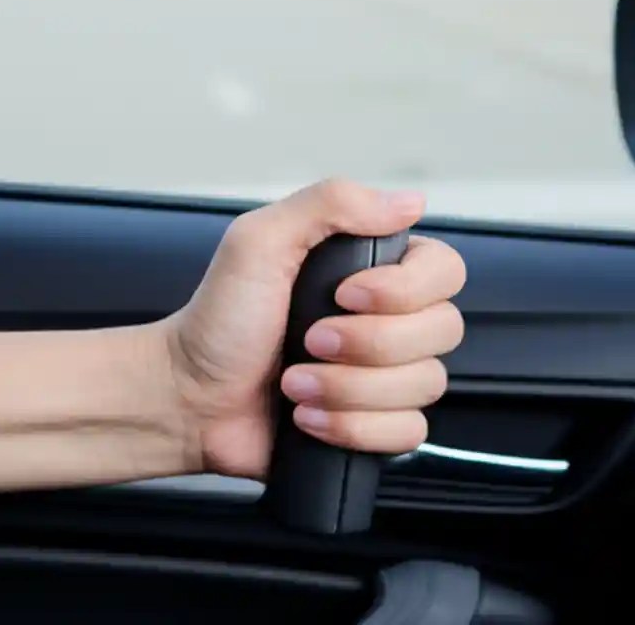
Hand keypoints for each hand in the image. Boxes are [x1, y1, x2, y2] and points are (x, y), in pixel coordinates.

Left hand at [159, 179, 466, 479]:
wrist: (189, 397)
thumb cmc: (218, 321)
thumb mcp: (259, 241)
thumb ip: (330, 204)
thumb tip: (408, 201)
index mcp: (373, 270)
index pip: (445, 271)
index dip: (404, 290)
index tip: (344, 295)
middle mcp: (390, 320)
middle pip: (443, 331)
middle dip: (367, 344)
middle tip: (308, 341)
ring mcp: (386, 376)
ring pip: (424, 385)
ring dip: (348, 389)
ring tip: (296, 384)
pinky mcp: (376, 425)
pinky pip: (407, 432)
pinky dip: (353, 429)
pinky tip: (310, 419)